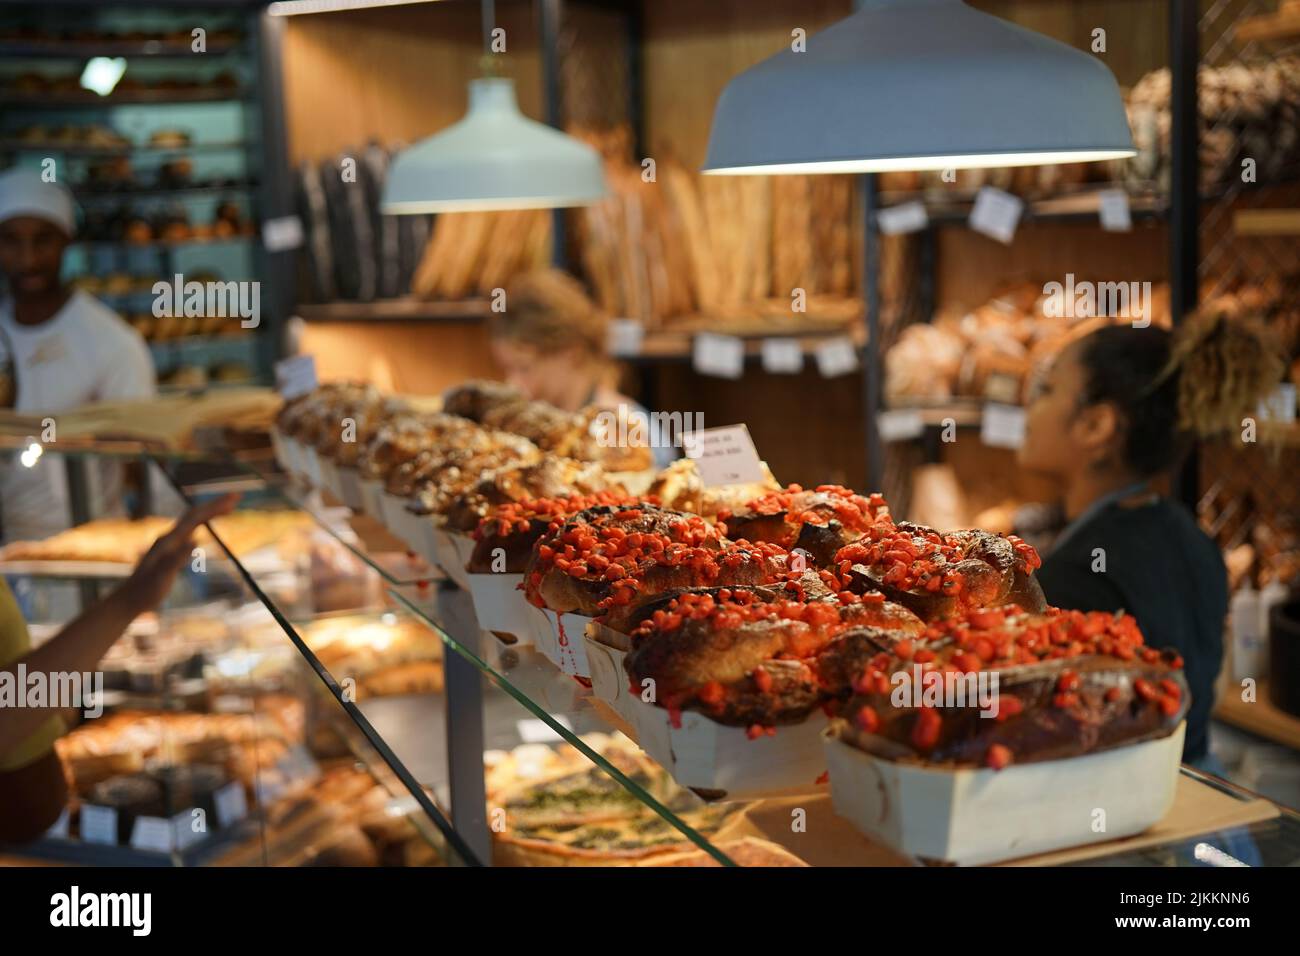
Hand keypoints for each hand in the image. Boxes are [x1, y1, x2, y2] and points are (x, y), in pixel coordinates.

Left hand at [116, 494, 239, 614]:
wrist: (128, 600)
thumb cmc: (146, 592)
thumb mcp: (162, 577)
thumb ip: (177, 559)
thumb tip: (196, 540)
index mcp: (169, 540)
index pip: (195, 517)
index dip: (215, 507)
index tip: (234, 499)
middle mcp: (169, 537)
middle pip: (195, 514)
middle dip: (216, 504)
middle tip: (237, 497)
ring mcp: (169, 543)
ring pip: (193, 521)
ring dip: (210, 512)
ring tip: (228, 508)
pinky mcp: (170, 551)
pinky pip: (190, 531)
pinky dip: (204, 524)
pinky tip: (207, 528)